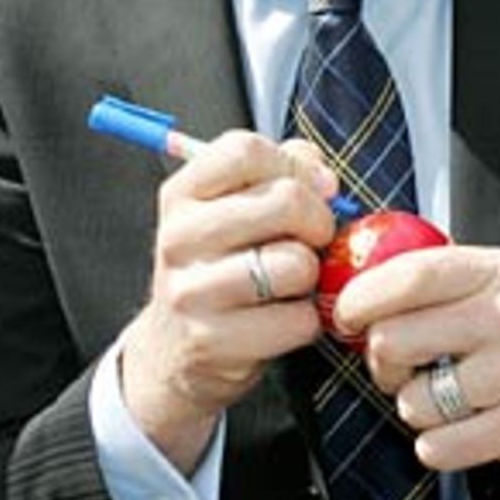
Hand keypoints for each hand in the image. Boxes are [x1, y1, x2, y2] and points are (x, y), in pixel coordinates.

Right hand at [120, 130, 337, 471]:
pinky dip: (307, 321)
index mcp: (182, 194)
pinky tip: (283, 317)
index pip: (246, 150)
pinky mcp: (213, 341)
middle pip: (285, 201)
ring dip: (311, 276)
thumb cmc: (223, 264)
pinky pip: (299, 320)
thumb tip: (324, 180)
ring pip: (297, 264)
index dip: (295, 166)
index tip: (308, 190)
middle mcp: (178, 238)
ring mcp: (191, 292)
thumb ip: (284, 171)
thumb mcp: (236, 206)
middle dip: (319, 220)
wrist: (175, 348)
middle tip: (314, 239)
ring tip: (291, 283)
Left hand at [336, 246, 499, 485]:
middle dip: (382, 362)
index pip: (407, 276)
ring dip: (416, 407)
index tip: (346, 314)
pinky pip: (439, 446)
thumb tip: (358, 282)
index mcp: (496, 273)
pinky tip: (462, 429)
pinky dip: (438, 445)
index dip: (359, 298)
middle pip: (394, 339)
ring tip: (446, 399)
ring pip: (413, 400)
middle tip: (398, 367)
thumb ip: (440, 280)